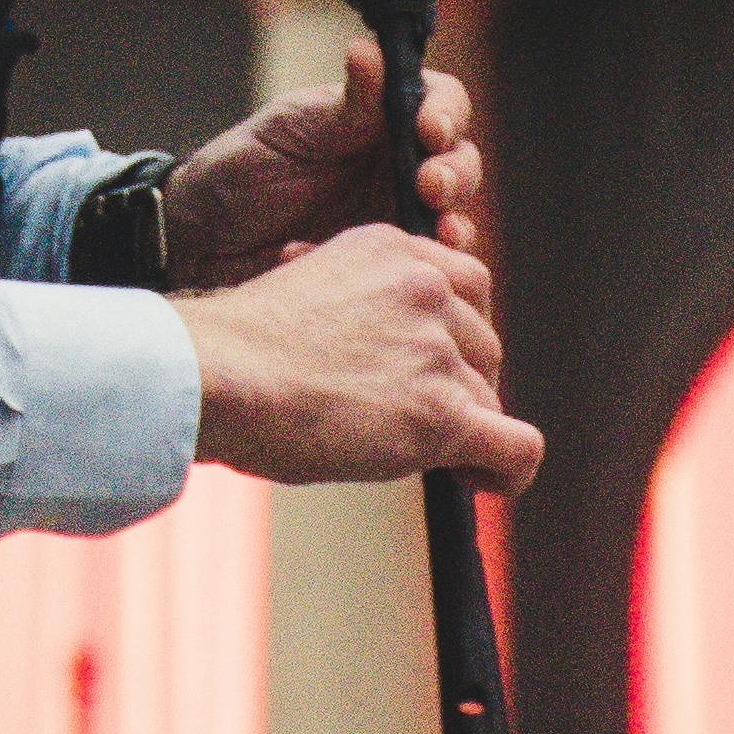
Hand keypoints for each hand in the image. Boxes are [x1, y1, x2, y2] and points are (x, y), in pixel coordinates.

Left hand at [159, 35, 480, 292]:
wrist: (201, 239)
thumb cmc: (241, 171)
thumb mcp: (289, 130)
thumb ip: (342, 105)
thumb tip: (369, 51)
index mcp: (379, 121)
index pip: (438, 104)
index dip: (445, 113)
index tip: (428, 129)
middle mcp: (397, 167)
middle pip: (459, 161)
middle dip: (455, 172)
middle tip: (430, 186)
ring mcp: (395, 218)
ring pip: (454, 216)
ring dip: (455, 221)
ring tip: (439, 231)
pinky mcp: (387, 267)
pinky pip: (425, 269)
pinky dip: (427, 267)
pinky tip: (410, 265)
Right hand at [174, 221, 540, 492]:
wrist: (218, 376)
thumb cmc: (234, 351)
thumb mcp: (301, 293)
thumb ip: (349, 308)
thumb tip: (355, 348)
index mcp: (391, 250)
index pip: (462, 287)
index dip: (452, 335)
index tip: (426, 367)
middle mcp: (425, 288)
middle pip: (482, 345)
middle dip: (458, 384)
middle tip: (413, 419)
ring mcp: (437, 350)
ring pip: (488, 398)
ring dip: (464, 428)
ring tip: (425, 457)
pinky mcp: (441, 413)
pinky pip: (516, 445)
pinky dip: (510, 470)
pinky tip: (482, 483)